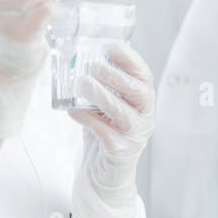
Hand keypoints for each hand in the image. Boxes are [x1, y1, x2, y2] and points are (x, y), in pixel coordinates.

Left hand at [69, 41, 155, 217]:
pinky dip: (87, 119)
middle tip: (93, 67)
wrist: (105, 170)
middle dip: (115, 76)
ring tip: (81, 84)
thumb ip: (103, 83)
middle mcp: (145, 115)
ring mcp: (135, 134)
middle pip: (138, 91)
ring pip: (122, 111)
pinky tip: (72, 111)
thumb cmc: (106, 128)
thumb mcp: (107, 103)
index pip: (143, 74)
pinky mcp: (120, 151)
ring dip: (100, 95)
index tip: (109, 47)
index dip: (129, 59)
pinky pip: (104, 132)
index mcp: (144, 99)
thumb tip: (83, 55)